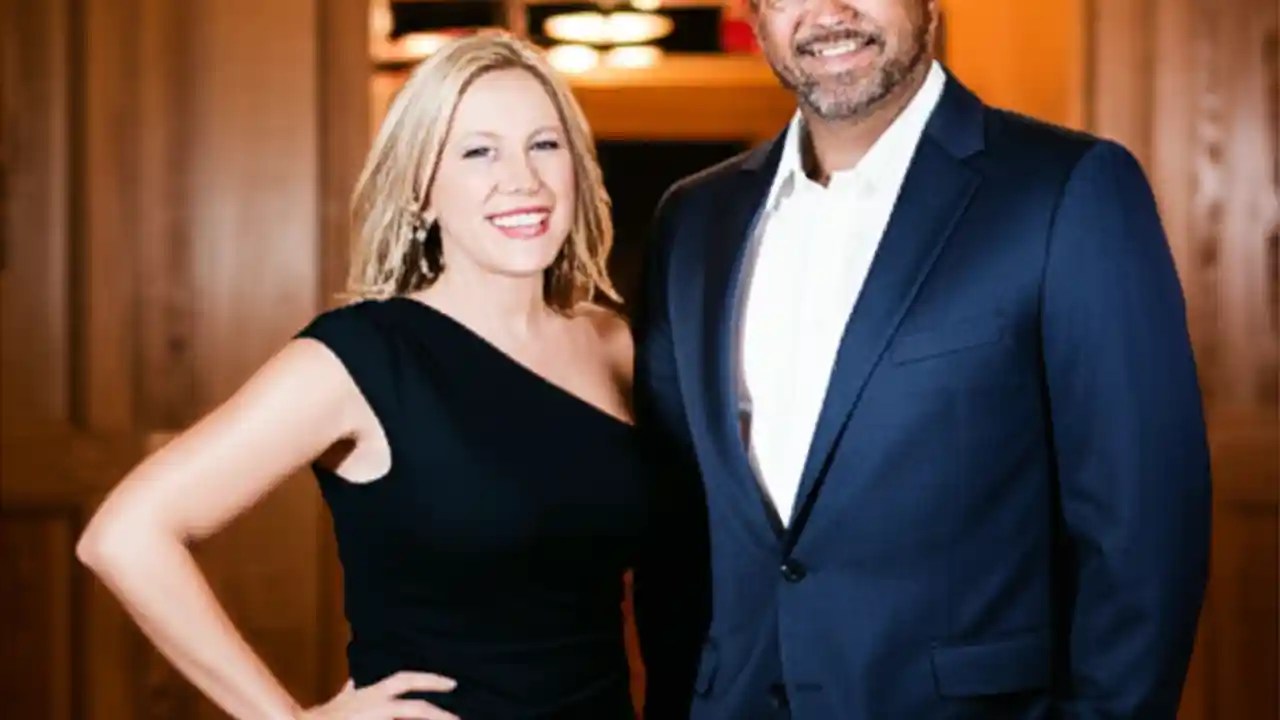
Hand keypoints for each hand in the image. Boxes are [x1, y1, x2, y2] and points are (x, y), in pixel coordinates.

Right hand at [300, 671, 458, 719]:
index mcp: (372, 693)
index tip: (452, 684)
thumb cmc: (320, 718)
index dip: (431, 680)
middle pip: (416, 708)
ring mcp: (374, 718)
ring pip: (412, 716)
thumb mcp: (338, 701)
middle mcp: (375, 703)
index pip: (406, 681)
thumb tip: (351, 684)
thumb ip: (347, 693)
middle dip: (440, 714)